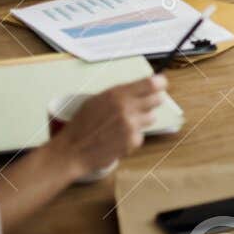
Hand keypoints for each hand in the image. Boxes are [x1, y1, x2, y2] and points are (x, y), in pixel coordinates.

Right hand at [46, 77, 166, 179]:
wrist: (72, 150)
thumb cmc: (80, 126)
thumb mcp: (96, 101)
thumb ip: (118, 94)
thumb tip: (138, 88)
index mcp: (117, 94)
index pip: (151, 83)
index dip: (159, 84)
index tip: (161, 85)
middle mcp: (126, 107)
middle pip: (157, 99)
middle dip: (152, 101)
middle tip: (142, 105)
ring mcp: (131, 125)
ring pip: (151, 118)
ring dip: (141, 121)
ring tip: (123, 125)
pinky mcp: (132, 141)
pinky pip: (141, 135)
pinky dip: (132, 137)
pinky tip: (117, 138)